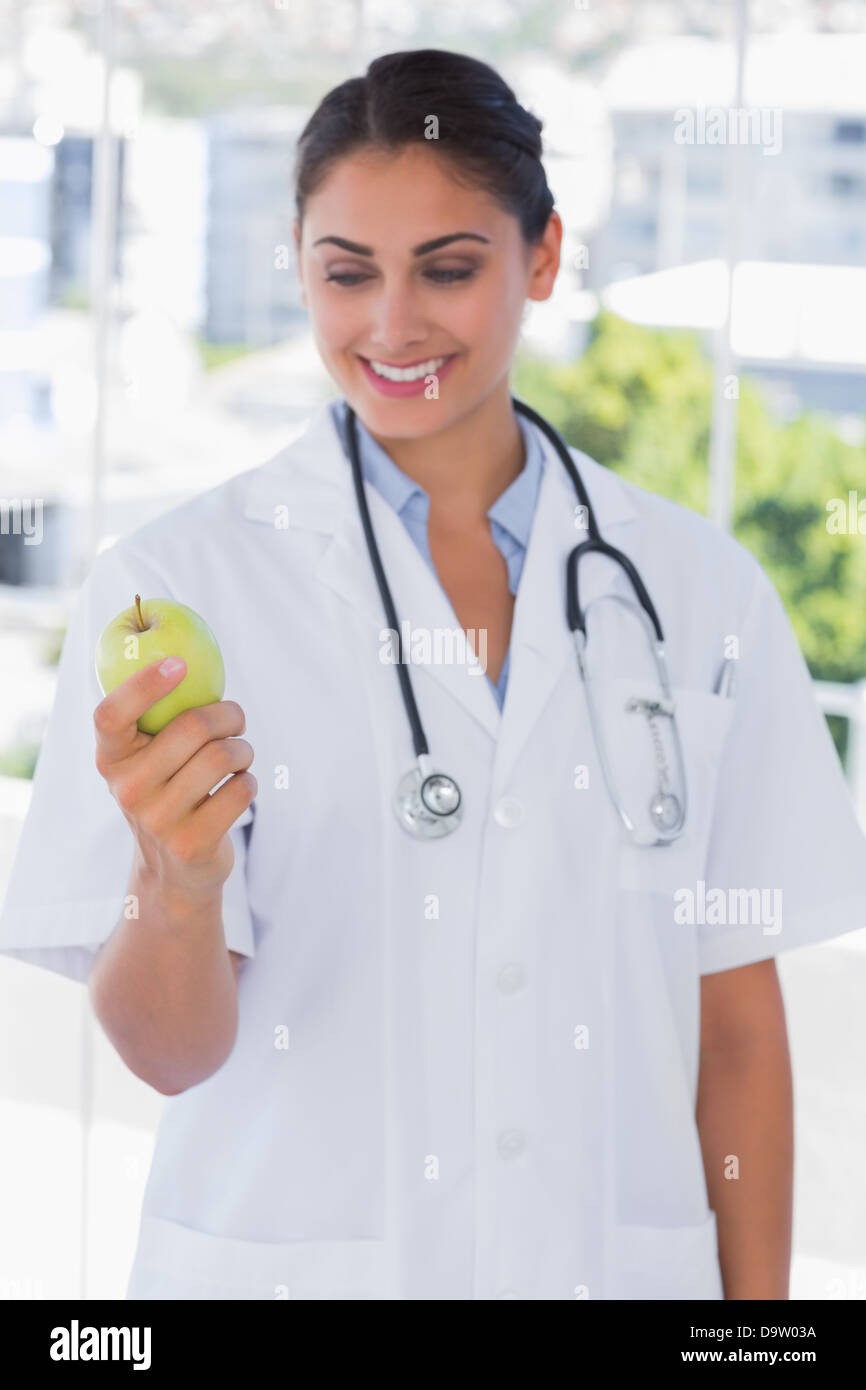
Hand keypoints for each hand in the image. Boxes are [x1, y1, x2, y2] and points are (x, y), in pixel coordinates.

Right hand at [93, 657, 255, 899]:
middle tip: (236, 720)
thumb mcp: (147, 760)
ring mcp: (157, 819)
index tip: (178, 663)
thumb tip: (186, 656)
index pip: (111, 714)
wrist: (175, 869)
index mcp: (110, 758)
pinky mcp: (191, 842)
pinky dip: (249, 782)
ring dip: (243, 750)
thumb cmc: (168, 791)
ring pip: (221, 756)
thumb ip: (158, 719)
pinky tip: (238, 788)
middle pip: (191, 727)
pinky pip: (240, 789)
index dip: (144, 684)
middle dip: (229, 715)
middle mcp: (126, 788)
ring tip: (239, 757)